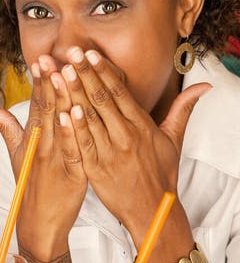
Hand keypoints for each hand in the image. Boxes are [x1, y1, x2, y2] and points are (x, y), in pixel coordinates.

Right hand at [0, 54, 86, 258]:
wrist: (41, 223)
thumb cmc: (31, 186)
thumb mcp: (16, 155)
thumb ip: (5, 127)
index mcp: (31, 138)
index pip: (35, 104)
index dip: (38, 81)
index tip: (40, 59)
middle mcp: (41, 145)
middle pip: (47, 109)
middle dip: (49, 81)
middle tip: (51, 57)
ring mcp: (55, 159)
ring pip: (59, 124)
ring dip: (61, 98)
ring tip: (63, 75)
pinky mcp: (72, 174)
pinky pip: (72, 150)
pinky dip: (72, 132)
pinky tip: (76, 114)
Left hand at [59, 47, 210, 236]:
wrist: (152, 210)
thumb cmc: (161, 173)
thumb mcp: (174, 139)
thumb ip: (182, 109)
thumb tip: (203, 86)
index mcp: (142, 126)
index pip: (120, 92)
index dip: (103, 71)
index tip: (90, 53)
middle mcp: (126, 136)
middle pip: (102, 99)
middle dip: (85, 74)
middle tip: (70, 52)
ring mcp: (109, 153)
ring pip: (89, 118)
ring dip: (73, 94)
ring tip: (60, 73)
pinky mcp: (96, 169)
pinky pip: (83, 145)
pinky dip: (74, 128)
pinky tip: (64, 111)